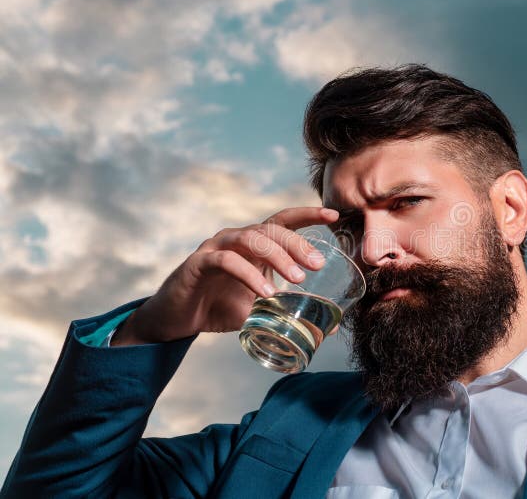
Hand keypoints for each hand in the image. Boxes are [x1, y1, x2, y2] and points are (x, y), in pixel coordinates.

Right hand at [112, 207, 339, 345]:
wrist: (177, 321)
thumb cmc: (220, 308)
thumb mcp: (261, 310)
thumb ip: (290, 311)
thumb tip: (331, 328)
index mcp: (254, 244)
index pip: (283, 221)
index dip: (307, 214)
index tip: (333, 215)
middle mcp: (236, 239)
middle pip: (271, 229)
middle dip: (298, 243)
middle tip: (318, 264)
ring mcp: (216, 247)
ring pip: (251, 239)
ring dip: (278, 257)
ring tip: (298, 279)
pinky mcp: (199, 262)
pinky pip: (228, 261)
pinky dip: (250, 276)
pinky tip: (267, 292)